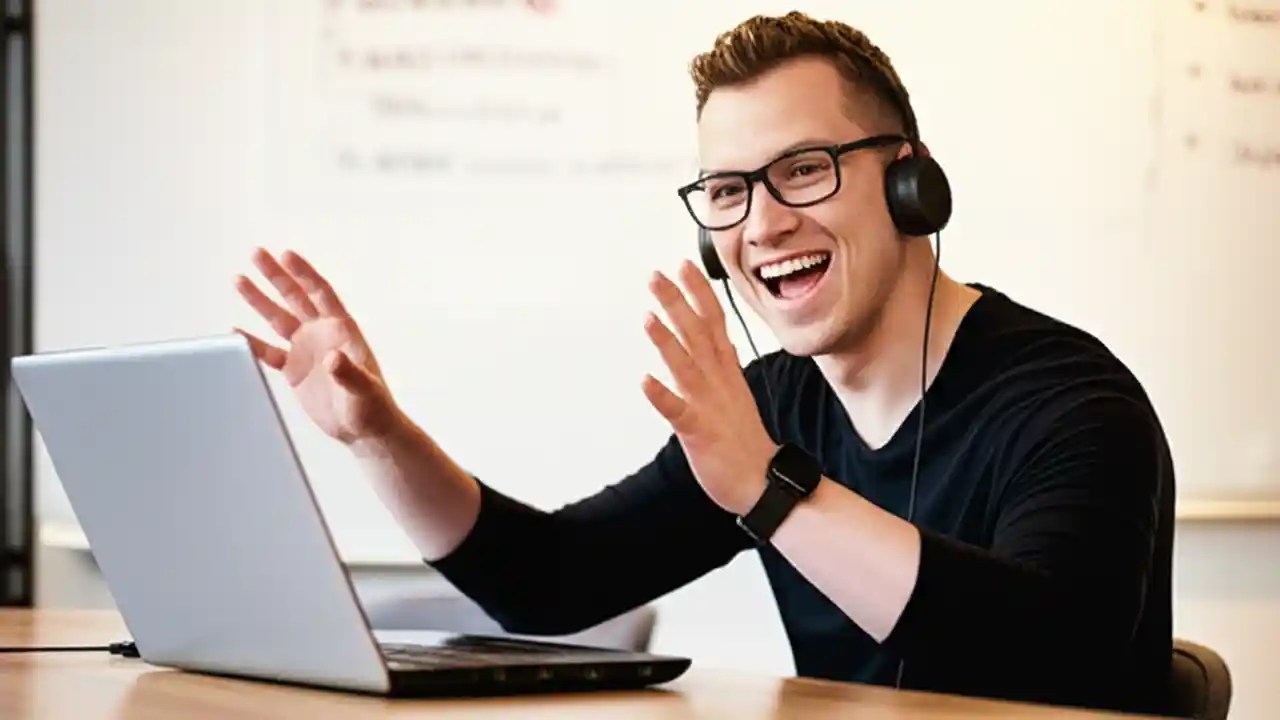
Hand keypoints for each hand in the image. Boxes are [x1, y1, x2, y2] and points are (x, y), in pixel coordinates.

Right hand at [234, 248, 403, 445]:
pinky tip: (235, 331)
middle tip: (257, 253)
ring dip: (259, 300)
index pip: (321, 294)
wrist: (364, 430)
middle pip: (296, 297)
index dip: (304, 273)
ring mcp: (307, 350)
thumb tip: (332, 360)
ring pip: (278, 318)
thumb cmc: (372, 407)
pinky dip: (252, 342)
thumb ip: (348, 373)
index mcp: (342, 330)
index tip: (286, 254)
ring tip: (239, 279)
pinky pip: (269, 351)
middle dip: (277, 276)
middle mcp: (322, 334)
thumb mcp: (364, 389)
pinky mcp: (295, 370)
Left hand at [641, 259, 776, 515]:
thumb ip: (726, 364)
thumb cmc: (743, 440)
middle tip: (656, 276)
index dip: (698, 293)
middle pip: (698, 335)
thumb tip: (723, 340)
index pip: (713, 321)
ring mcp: (708, 406)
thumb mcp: (737, 392)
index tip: (684, 265)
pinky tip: (645, 382)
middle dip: (677, 303)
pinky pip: (678, 412)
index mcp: (725, 371)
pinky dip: (663, 396)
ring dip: (667, 341)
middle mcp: (717, 382)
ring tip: (649, 316)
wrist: (762, 482)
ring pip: (686, 367)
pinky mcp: (699, 433)